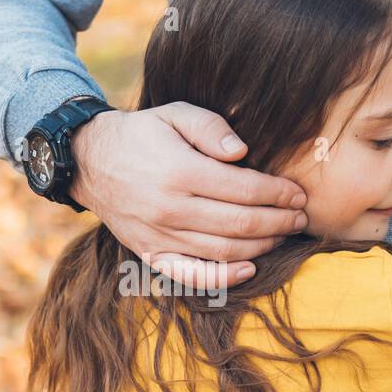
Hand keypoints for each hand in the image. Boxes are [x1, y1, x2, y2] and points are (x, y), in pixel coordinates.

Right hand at [70, 103, 307, 288]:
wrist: (91, 161)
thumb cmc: (142, 135)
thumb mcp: (174, 114)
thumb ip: (211, 128)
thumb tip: (242, 153)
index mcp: (180, 172)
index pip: (245, 189)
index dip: (278, 194)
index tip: (298, 193)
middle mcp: (170, 209)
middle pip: (240, 224)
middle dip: (279, 222)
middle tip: (300, 217)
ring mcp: (159, 236)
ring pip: (224, 252)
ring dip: (261, 246)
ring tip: (282, 235)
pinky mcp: (150, 253)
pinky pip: (191, 275)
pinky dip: (223, 277)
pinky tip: (249, 268)